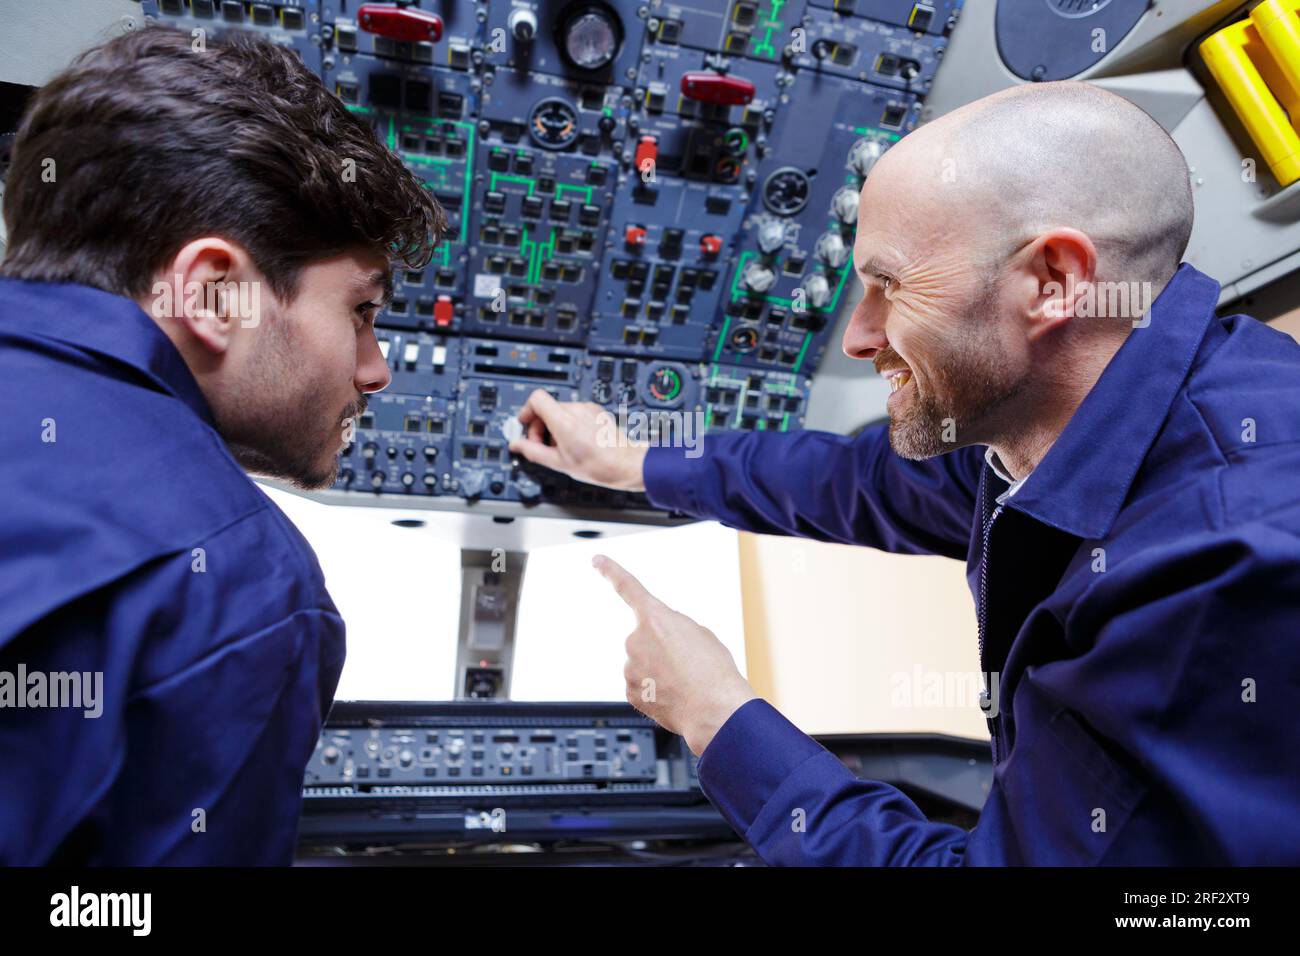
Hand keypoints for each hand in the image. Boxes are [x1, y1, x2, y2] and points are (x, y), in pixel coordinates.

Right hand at [507, 389, 648, 491]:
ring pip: (560, 411)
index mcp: (564, 420)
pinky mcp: (596, 412)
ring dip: (553, 427)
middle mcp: (576, 409)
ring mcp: (588, 409)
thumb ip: (533, 451)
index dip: (526, 411)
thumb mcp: (559, 463)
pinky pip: (574, 413)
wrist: (626, 464)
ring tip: (560, 447)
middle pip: (547, 407)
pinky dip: (568, 425)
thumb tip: (517, 446)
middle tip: (542, 445)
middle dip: (539, 425)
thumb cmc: (599, 465)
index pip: (536, 398)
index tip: (525, 425)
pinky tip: (574, 442)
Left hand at [594, 554, 756, 755]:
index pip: (627, 587)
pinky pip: (642, 685)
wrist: (714, 709)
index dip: (610, 571)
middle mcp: (635, 639)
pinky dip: (656, 690)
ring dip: (661, 671)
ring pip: (644, 664)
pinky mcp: (630, 692)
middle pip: (645, 638)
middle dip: (662, 648)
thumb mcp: (700, 634)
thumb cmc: (713, 671)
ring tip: (685, 681)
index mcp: (655, 618)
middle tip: (687, 663)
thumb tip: (660, 637)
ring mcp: (630, 667)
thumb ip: (674, 627)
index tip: (596, 560)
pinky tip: (675, 695)